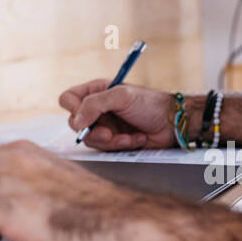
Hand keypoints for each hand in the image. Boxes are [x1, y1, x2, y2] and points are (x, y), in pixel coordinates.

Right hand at [58, 80, 178, 150]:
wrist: (172, 123)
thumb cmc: (150, 103)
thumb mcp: (121, 96)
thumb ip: (94, 104)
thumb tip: (76, 121)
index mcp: (96, 91)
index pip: (68, 99)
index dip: (72, 109)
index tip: (84, 117)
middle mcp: (97, 109)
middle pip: (75, 123)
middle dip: (93, 132)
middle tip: (109, 134)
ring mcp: (104, 125)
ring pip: (90, 139)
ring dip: (110, 141)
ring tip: (128, 137)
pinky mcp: (113, 141)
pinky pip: (106, 149)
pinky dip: (121, 145)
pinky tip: (136, 139)